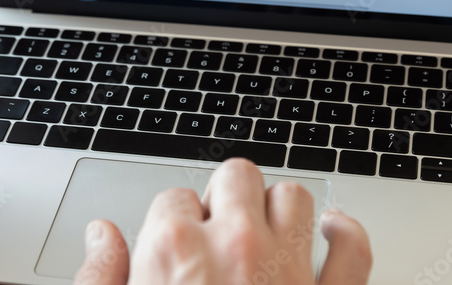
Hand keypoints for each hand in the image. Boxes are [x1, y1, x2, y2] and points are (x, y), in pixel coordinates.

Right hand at [75, 158, 371, 284]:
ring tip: (263, 232)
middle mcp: (234, 249)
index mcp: (173, 252)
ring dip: (278, 210)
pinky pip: (353, 248)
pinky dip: (345, 233)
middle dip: (221, 199)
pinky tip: (329, 232)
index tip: (170, 247)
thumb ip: (98, 278)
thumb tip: (101, 237)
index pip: (170, 199)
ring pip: (292, 197)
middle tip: (213, 235)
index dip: (170, 223)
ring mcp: (286, 272)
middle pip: (233, 176)